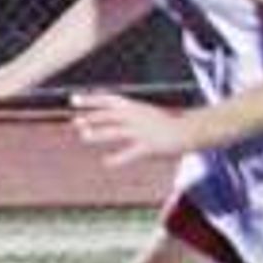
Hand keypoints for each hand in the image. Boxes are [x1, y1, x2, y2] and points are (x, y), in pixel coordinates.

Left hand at [71, 90, 193, 167]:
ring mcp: (142, 132)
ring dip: (98, 134)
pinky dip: (117, 159)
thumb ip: (126, 115)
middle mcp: (137, 117)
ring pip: (115, 132)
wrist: (189, 131)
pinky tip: (106, 163)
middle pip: (109, 115)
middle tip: (76, 122)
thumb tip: (108, 118)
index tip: (73, 100)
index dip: (90, 100)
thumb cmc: (165, 124)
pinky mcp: (149, 147)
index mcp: (135, 107)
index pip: (108, 100)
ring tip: (85, 137)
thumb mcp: (144, 113)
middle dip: (91, 118)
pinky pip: (129, 153)